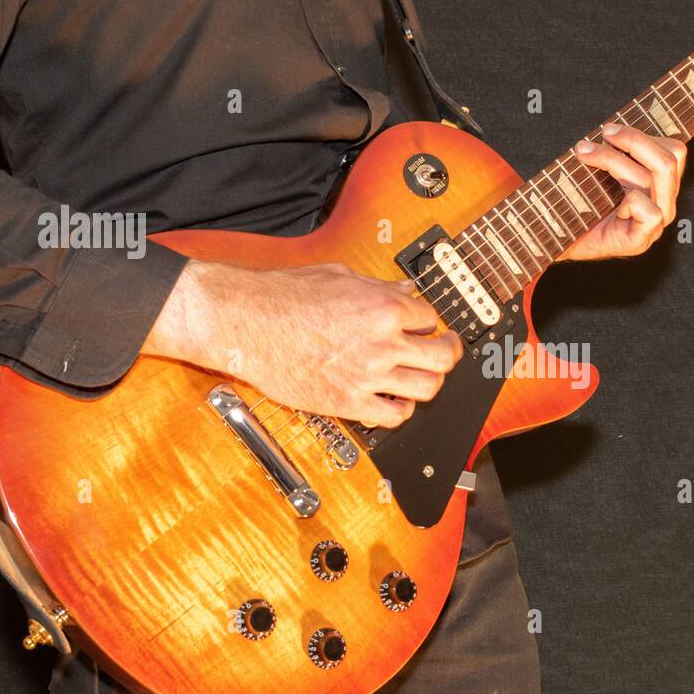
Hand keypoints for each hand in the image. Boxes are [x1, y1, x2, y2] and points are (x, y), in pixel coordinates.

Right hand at [144, 260, 461, 428]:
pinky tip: (394, 400)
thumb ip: (378, 287)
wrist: (245, 322)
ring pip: (427, 389)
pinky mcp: (347, 403)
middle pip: (442, 357)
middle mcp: (382, 343)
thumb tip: (405, 290)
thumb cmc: (283, 296)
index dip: (430, 322)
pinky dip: (401, 410)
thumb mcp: (339, 276)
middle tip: (446, 352)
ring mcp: (367, 376)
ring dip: (429, 383)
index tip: (426, 327)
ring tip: (421, 377)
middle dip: (448, 354)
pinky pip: (393, 416)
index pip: (431, 318)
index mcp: (383, 307)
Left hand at [561, 123, 686, 260]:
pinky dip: (629, 201)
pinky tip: (607, 204)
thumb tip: (613, 127)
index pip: (675, 151)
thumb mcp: (603, 169)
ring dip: (613, 160)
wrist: (559, 239)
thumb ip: (618, 151)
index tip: (608, 131)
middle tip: (602, 134)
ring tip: (585, 154)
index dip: (643, 135)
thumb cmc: (579, 202)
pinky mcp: (641, 240)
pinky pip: (649, 211)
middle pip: (670, 159)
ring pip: (651, 179)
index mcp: (661, 185)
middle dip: (633, 140)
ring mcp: (655, 225)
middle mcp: (664, 204)